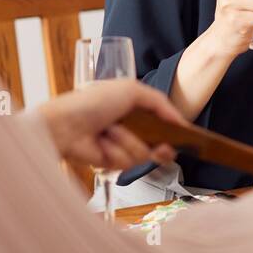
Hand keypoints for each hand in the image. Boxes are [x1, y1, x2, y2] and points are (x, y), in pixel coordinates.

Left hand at [36, 81, 179, 169]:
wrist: (65, 125)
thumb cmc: (92, 102)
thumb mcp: (131, 89)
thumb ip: (159, 102)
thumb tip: (179, 119)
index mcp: (135, 107)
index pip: (163, 120)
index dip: (175, 129)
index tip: (188, 136)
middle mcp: (130, 126)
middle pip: (159, 144)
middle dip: (161, 146)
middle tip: (162, 146)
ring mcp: (120, 145)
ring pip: (143, 154)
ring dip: (128, 142)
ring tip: (110, 132)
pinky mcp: (110, 162)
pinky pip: (126, 162)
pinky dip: (115, 152)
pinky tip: (102, 143)